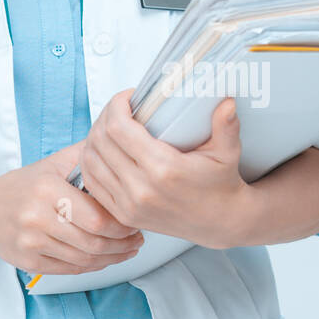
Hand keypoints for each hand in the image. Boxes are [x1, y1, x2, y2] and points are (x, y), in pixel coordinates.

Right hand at [0, 142, 143, 275]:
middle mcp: (36, 217)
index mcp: (46, 189)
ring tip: (127, 249)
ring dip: (112, 258)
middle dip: (122, 244)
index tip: (134, 221)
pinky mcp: (28, 262)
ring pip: (84, 259)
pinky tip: (104, 258)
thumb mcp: (53, 163)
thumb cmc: (24, 185)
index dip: (121, 225)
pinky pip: (70, 270)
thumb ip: (86, 155)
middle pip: (93, 242)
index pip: (96, 217)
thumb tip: (119, 144)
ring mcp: (31, 243)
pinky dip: (92, 267)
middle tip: (136, 238)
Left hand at [79, 90, 251, 249]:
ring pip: (90, 161)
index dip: (116, 105)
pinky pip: (92, 183)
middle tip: (119, 108)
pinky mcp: (123, 214)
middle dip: (105, 116)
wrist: (219, 222)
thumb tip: (228, 102)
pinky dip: (91, 162)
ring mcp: (129, 204)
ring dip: (94, 137)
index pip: (119, 128)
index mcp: (165, 169)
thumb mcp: (228, 153)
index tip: (128, 97)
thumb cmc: (221, 183)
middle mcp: (141, 189)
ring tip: (110, 126)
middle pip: (100, 141)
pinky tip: (103, 149)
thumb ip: (226, 126)